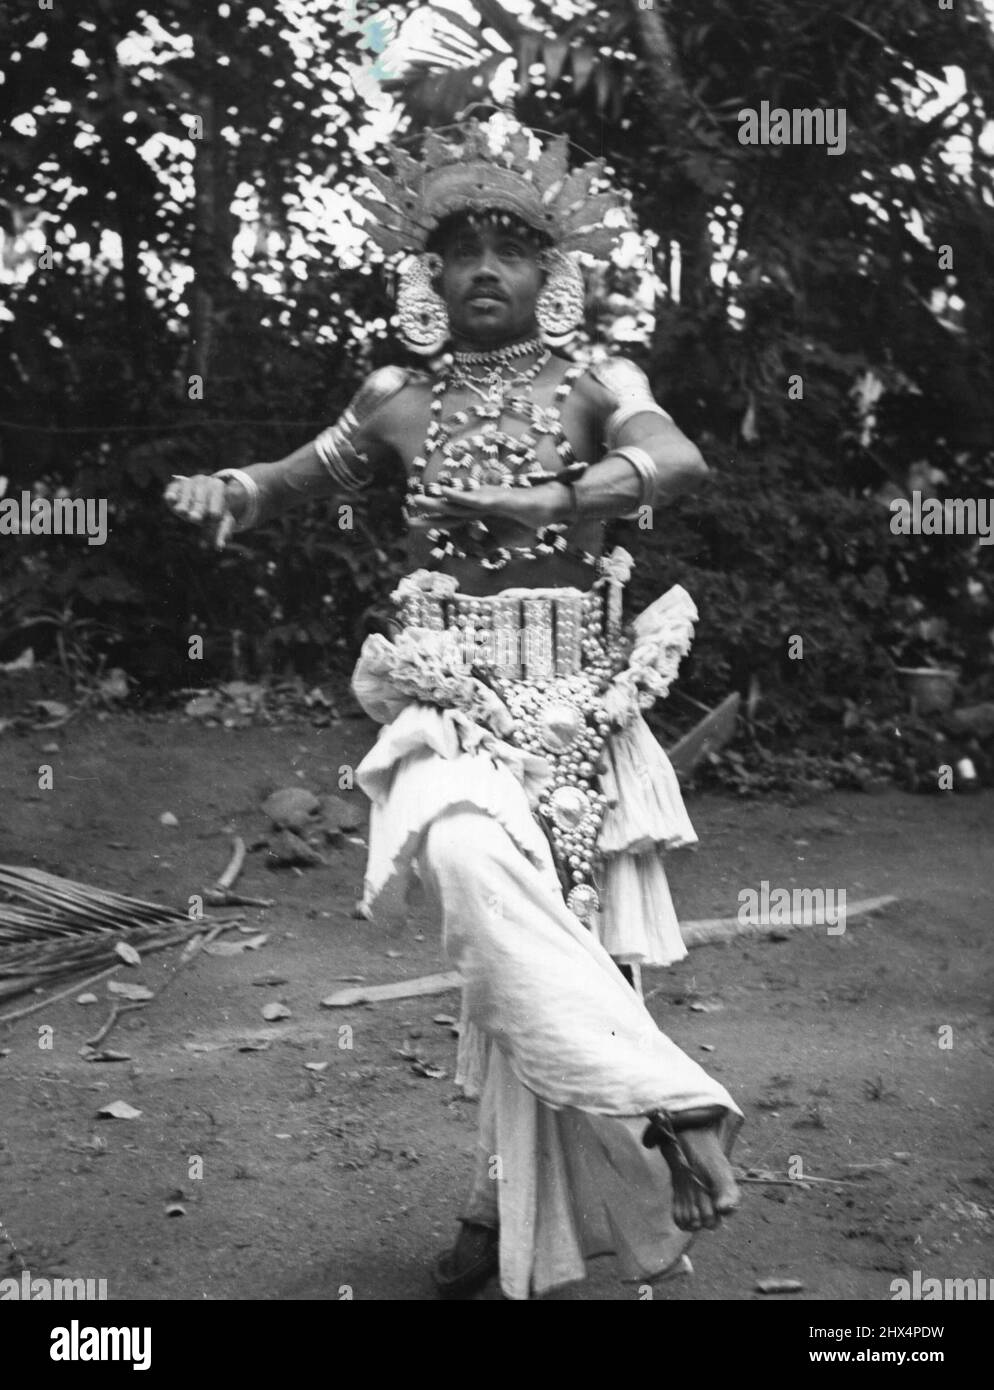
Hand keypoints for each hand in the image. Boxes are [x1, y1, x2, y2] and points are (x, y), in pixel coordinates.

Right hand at [164, 474, 240, 548]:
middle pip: (201, 496)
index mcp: (218, 486)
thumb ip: (221, 532)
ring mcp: (189, 481)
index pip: (217, 497)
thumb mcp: (222, 520)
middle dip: (198, 508)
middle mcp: (204, 481)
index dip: (216, 507)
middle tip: (195, 518)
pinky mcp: (176, 484)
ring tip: (181, 512)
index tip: (214, 517)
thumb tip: (219, 547)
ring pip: (187, 491)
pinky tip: (170, 498)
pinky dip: (171, 493)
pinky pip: (173, 487)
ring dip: (184, 502)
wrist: (205, 494)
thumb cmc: (215, 510)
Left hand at [404, 482, 568, 532]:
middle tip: (407, 515)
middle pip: (449, 509)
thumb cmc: (526, 520)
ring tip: (417, 498)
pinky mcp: (498, 499)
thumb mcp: (502, 540)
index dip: (432, 521)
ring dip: (438, 500)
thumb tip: (476, 553)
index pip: (450, 519)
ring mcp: (488, 499)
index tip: (412, 523)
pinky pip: (477, 499)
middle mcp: (478, 504)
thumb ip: (487, 544)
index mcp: (478, 514)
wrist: (549, 509)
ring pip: (458, 501)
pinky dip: (461, 497)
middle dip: (428, 511)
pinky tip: (446, 493)